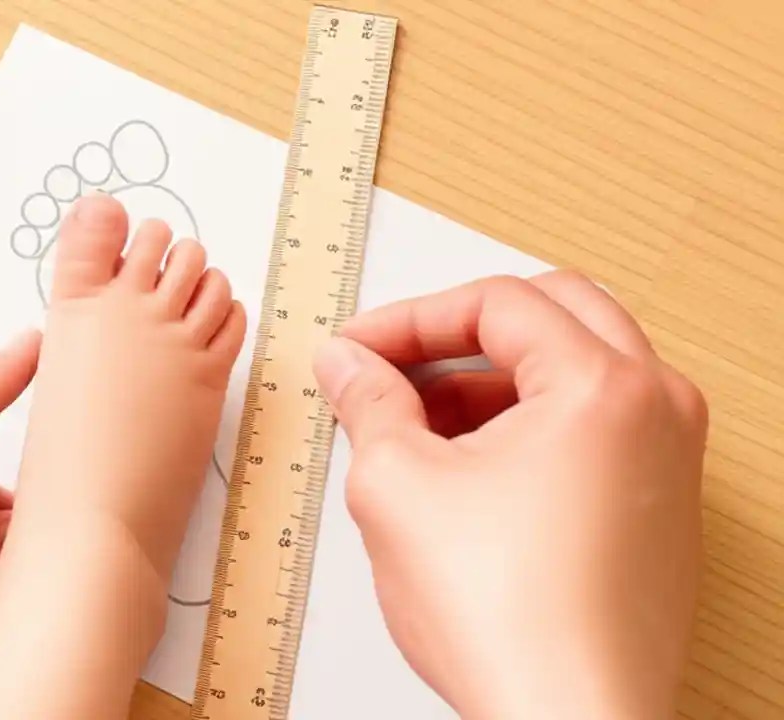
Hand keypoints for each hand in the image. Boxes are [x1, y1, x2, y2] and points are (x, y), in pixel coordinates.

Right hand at [313, 272, 706, 718]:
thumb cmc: (509, 620)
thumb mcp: (397, 484)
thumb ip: (368, 402)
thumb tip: (348, 364)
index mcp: (603, 385)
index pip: (497, 303)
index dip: (409, 318)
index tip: (358, 349)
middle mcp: (654, 409)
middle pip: (550, 314)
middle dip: (458, 332)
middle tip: (393, 363)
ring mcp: (665, 458)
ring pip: (571, 371)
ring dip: (489, 380)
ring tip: (414, 424)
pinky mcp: (656, 505)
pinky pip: (591, 426)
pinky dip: (525, 423)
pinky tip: (462, 467)